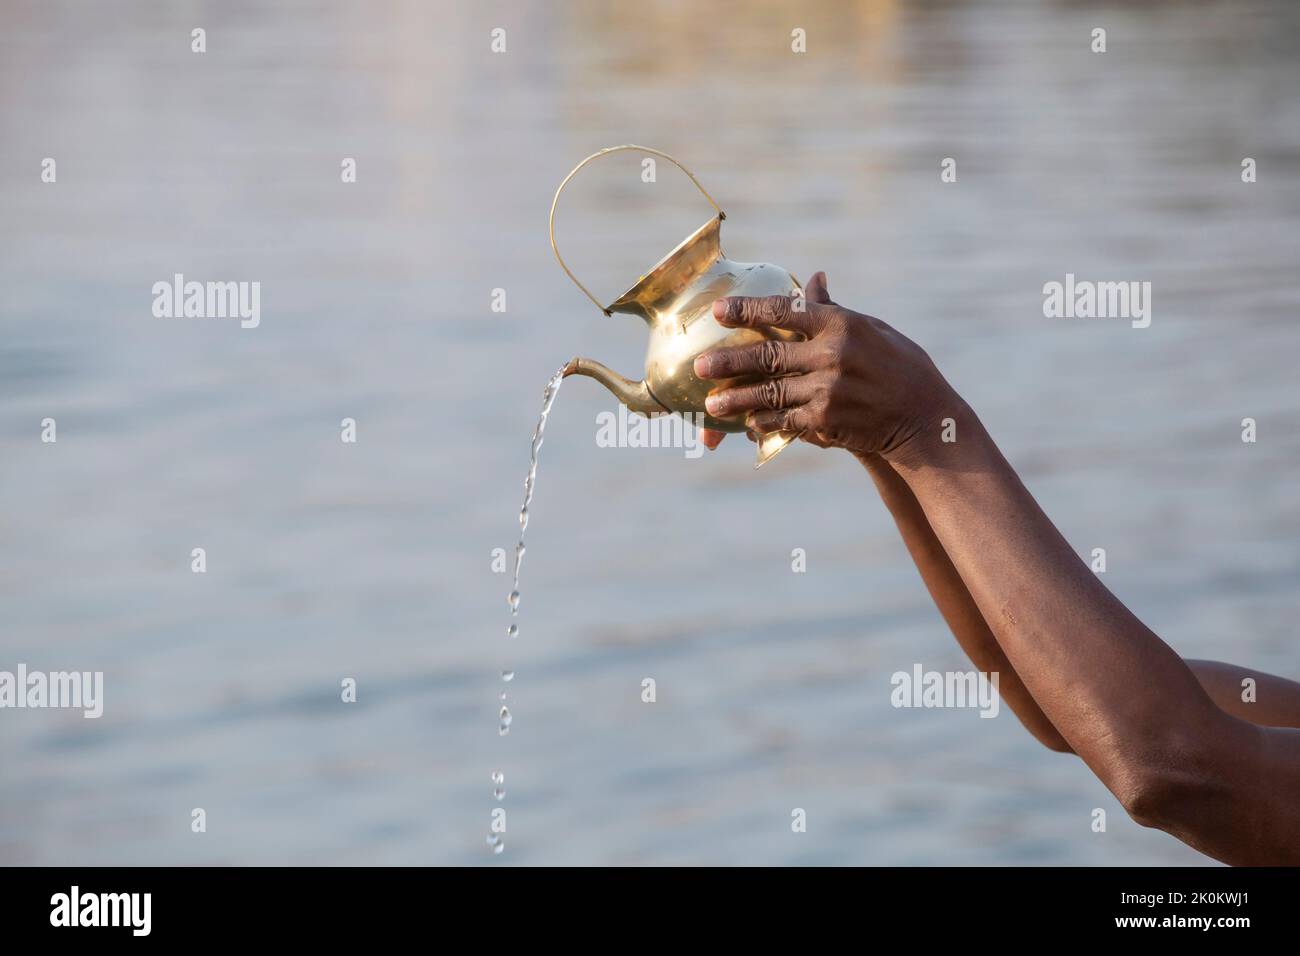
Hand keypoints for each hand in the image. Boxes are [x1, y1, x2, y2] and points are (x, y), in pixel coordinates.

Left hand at [693, 272, 956, 460]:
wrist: (925, 418)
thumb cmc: (901, 367)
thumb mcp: (873, 330)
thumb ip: (836, 310)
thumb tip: (815, 279)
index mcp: (842, 324)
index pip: (786, 310)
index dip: (749, 310)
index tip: (719, 310)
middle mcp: (832, 355)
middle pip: (767, 354)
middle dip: (729, 361)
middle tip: (699, 364)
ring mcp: (828, 390)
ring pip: (769, 392)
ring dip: (736, 399)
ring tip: (710, 404)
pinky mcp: (827, 421)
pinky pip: (785, 420)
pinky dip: (764, 421)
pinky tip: (747, 422)